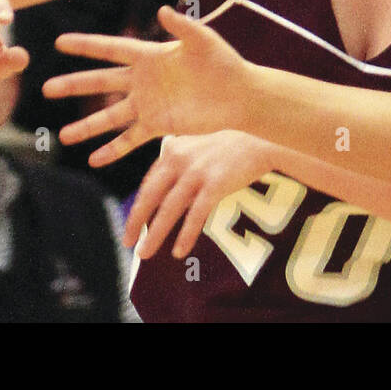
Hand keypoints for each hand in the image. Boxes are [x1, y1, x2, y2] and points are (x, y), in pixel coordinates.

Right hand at [44, 5, 248, 164]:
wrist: (239, 94)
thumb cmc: (223, 62)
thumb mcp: (203, 40)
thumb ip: (183, 26)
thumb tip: (164, 9)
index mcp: (150, 55)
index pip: (111, 49)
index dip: (86, 46)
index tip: (60, 42)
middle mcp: (143, 81)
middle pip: (101, 82)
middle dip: (74, 85)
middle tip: (46, 88)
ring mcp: (148, 104)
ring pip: (110, 116)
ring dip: (88, 127)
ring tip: (63, 136)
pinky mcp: (159, 125)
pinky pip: (130, 139)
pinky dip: (113, 150)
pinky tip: (94, 160)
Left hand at [123, 131, 276, 257]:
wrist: (262, 136)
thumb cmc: (233, 139)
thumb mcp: (199, 140)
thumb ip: (181, 153)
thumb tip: (167, 166)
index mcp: (173, 149)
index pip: (149, 182)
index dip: (139, 205)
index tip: (133, 223)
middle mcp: (179, 159)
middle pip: (150, 196)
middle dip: (135, 222)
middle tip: (128, 242)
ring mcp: (197, 172)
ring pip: (168, 209)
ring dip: (155, 234)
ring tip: (145, 253)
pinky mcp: (215, 184)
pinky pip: (196, 215)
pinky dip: (185, 234)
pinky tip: (179, 250)